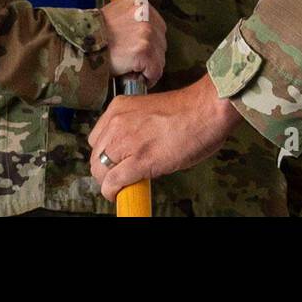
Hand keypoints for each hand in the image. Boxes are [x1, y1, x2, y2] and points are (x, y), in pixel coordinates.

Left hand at [88, 76, 241, 201]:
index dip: (106, 153)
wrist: (206, 110)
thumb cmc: (189, 110)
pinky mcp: (138, 160)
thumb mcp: (150, 110)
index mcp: (120, 107)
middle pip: (96, 155)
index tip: (114, 160)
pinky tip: (119, 194)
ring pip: (100, 171)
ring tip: (122, 186)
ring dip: (108, 182)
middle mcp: (117, 122)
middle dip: (105, 169)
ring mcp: (126, 141)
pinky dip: (113, 192)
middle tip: (119, 176)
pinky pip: (113, 182)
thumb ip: (136, 127)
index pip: (97, 137)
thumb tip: (134, 148)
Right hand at [100, 0, 166, 85]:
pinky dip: (147, 78)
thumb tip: (144, 34)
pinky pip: (155, 71)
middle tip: (132, 61)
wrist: (77, 45)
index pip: (157, 25)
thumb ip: (132, 19)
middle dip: (150, 54)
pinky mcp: (144, 50)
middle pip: (161, 41)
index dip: (148, 42)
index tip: (136, 50)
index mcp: (139, 0)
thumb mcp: (114, 14)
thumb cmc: (92, 34)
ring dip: (148, 67)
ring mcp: (146, 31)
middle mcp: (145, 12)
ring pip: (160, 57)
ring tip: (130, 68)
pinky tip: (132, 74)